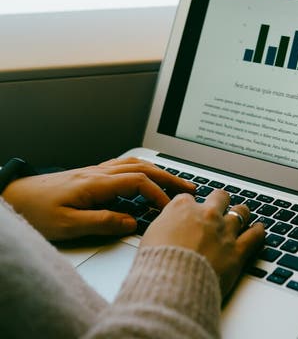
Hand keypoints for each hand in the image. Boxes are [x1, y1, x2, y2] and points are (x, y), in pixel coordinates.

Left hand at [2, 156, 196, 240]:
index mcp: (97, 183)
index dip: (158, 195)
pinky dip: (142, 169)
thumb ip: (102, 223)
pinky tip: (145, 176)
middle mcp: (99, 172)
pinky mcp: (90, 174)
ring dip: (157, 170)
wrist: (16, 197)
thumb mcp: (68, 225)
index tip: (169, 210)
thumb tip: (131, 222)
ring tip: (174, 181)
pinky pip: (124, 165)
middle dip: (168, 177)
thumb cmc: (38, 211)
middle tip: (188, 187)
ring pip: (134, 163)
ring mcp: (95, 171)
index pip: (138, 183)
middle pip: (142, 168)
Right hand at [140, 190, 265, 298]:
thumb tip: (167, 227)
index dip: (191, 207)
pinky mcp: (237, 251)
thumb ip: (164, 225)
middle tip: (220, 207)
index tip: (191, 213)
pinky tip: (260, 229)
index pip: (189, 199)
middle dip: (220, 201)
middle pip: (220, 197)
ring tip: (242, 215)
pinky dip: (258, 231)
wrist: (172, 282)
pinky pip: (255, 236)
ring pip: (241, 212)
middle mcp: (206, 214)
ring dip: (241, 213)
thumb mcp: (150, 236)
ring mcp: (224, 231)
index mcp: (183, 208)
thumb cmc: (157, 262)